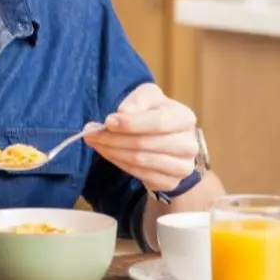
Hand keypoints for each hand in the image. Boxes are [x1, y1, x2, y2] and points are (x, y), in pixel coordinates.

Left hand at [83, 83, 198, 192]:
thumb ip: (138, 100)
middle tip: (90, 133)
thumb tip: (124, 112)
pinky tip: (107, 153)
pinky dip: (118, 163)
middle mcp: (188, 144)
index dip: (130, 123)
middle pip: (144, 143)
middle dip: (113, 138)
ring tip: (95, 141)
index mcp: (185, 118)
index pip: (158, 122)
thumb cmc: (155, 113)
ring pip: (139, 160)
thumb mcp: (148, 97)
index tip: (107, 121)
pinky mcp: (170, 182)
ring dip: (112, 151)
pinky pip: (139, 174)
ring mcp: (181, 167)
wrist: (169, 140)